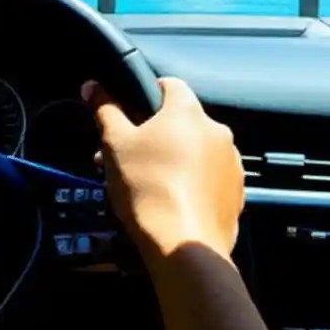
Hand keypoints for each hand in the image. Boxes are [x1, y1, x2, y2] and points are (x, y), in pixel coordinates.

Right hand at [82, 77, 243, 261]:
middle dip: (154, 135)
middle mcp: (217, 131)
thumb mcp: (115, 145)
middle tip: (128, 157)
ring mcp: (232, 162)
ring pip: (196, 150)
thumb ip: (105, 110)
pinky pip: (210, 177)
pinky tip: (171, 200)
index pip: (170, 84)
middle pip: (181, 121)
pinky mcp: (237, 192)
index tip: (129, 115)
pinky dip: (192, 182)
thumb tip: (92, 86)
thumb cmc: (147, 187)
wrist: (182, 245)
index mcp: (188, 112)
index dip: (146, 95)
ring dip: (174, 158)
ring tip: (147, 182)